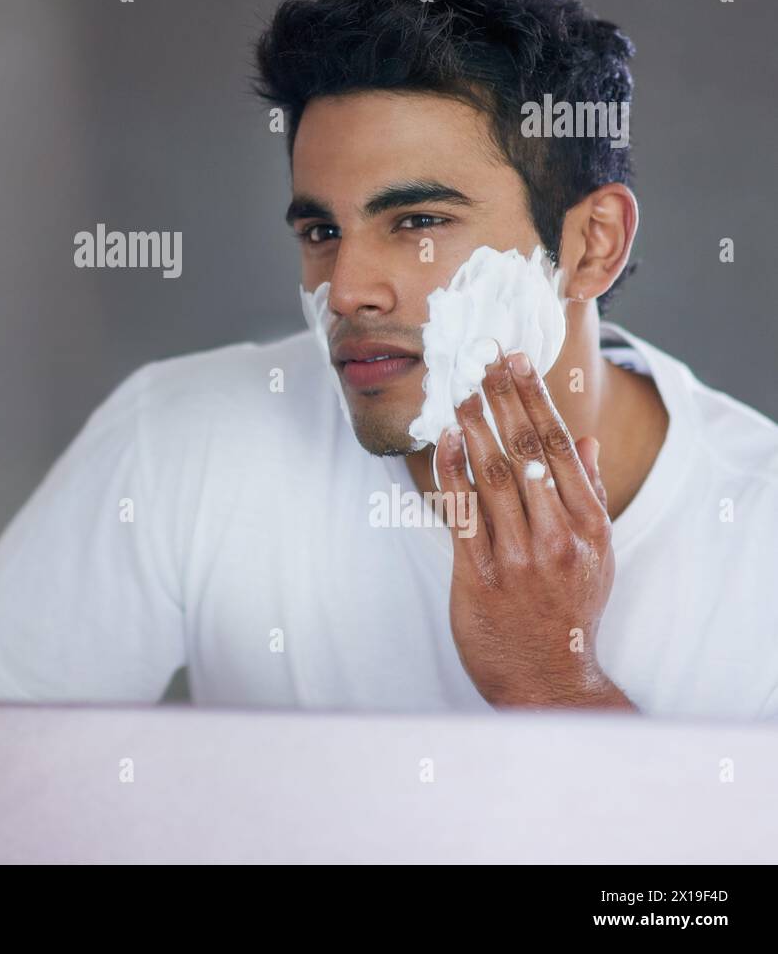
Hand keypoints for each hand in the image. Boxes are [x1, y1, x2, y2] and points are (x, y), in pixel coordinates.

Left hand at [433, 350, 633, 709]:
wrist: (549, 681)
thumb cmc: (570, 611)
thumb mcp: (597, 555)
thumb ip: (587, 494)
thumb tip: (585, 440)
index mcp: (590, 527)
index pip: (560, 447)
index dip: (535, 398)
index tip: (516, 359)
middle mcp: (559, 538)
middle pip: (527, 452)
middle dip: (502, 398)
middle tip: (481, 358)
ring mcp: (520, 558)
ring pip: (493, 476)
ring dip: (473, 427)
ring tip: (458, 390)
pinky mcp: (481, 577)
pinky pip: (462, 513)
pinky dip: (452, 472)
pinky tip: (442, 442)